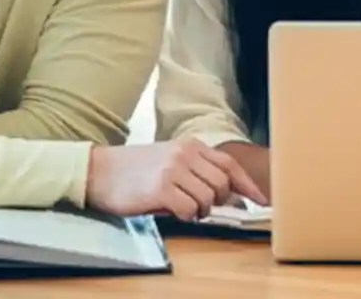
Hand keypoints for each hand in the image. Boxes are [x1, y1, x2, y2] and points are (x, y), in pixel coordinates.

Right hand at [84, 137, 266, 221]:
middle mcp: (185, 154)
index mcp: (190, 145)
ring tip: (185, 208)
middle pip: (223, 183)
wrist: (99, 170)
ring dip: (201, 210)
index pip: (229, 164)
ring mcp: (173, 170)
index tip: (261, 199)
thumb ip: (198, 171)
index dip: (248, 185)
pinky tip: (176, 212)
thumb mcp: (170, 160)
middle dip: (219, 200)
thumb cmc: (135, 169)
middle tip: (202, 206)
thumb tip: (229, 194)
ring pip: (208, 197)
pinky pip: (190, 209)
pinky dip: (187, 216)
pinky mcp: (160, 188)